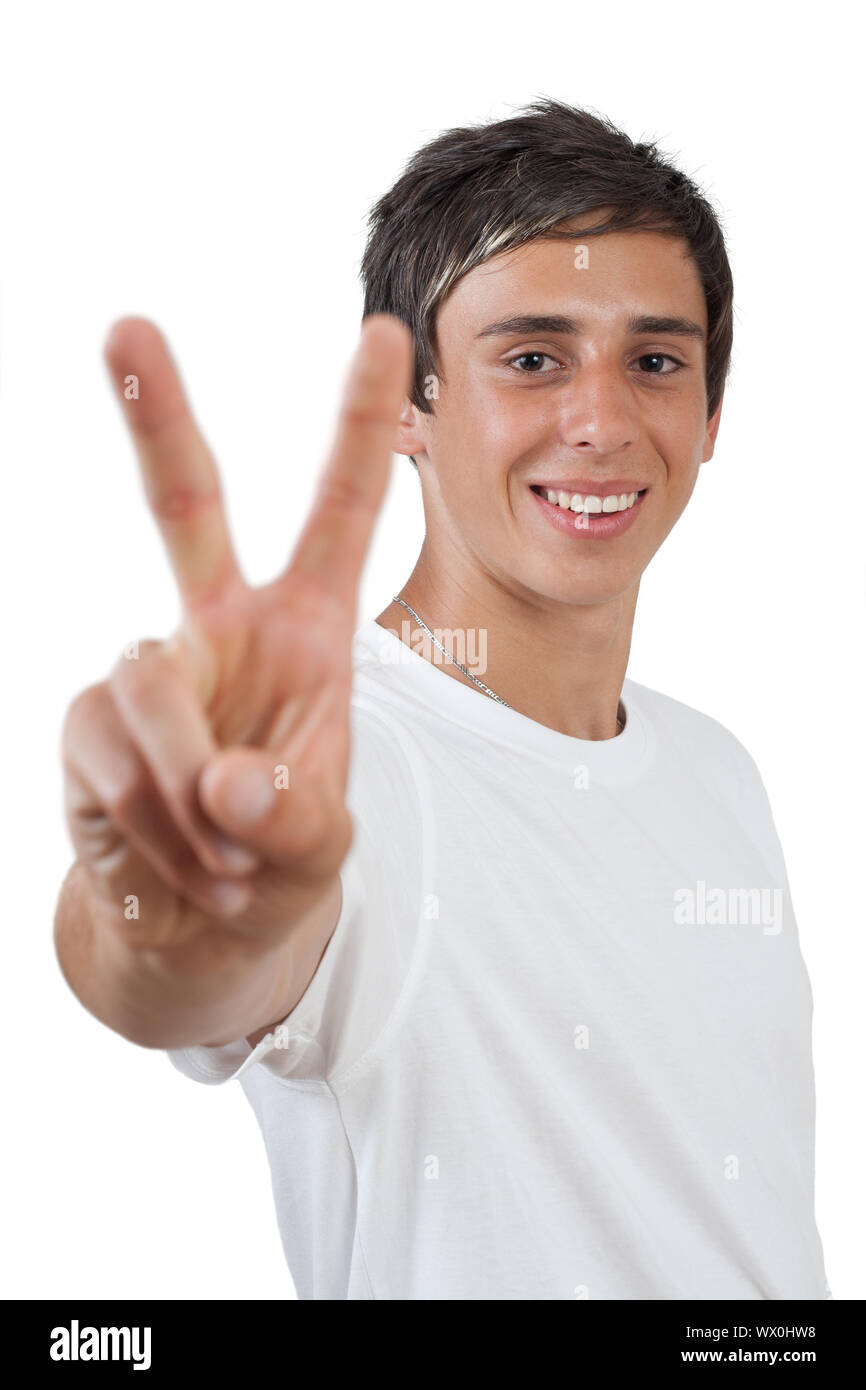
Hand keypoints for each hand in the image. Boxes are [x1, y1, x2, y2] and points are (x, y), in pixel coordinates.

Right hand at [62, 313, 412, 952]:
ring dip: (190, 792)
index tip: (381, 331)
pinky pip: (115, 760)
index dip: (359, 425)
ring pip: (150, 683)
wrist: (198, 931)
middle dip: (156, 415)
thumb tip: (222, 782)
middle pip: (183, 502)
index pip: (340, 512)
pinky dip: (157, 830)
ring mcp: (147, 669)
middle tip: (125, 325)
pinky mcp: (89, 723)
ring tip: (229, 865)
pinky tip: (183, 869)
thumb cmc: (276, 856)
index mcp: (305, 627)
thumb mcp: (323, 844)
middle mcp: (220, 625)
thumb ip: (296, 817)